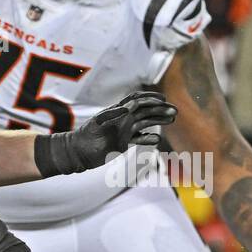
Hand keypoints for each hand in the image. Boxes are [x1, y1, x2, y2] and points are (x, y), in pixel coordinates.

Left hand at [37, 91, 177, 174]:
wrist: (76, 153)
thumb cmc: (86, 138)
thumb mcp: (101, 124)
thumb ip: (116, 114)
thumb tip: (131, 106)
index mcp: (117, 112)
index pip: (137, 100)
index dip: (150, 98)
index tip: (164, 99)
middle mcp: (122, 120)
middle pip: (145, 111)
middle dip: (160, 109)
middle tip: (175, 111)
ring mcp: (123, 131)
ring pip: (145, 123)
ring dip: (158, 120)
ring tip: (172, 119)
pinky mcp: (122, 143)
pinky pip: (139, 138)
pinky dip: (148, 138)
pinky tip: (156, 139)